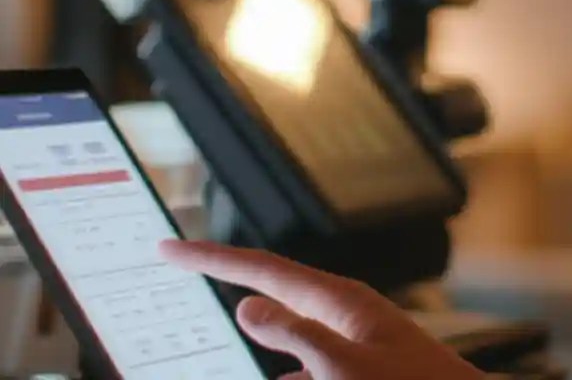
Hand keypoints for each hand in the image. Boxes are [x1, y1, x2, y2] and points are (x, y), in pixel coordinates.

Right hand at [159, 239, 483, 379]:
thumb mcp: (348, 367)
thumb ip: (298, 335)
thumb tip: (248, 306)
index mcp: (340, 302)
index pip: (263, 268)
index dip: (211, 257)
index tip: (168, 247)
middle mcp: (345, 314)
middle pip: (271, 288)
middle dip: (226, 277)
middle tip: (180, 263)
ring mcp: (353, 339)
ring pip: (286, 331)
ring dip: (250, 334)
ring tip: (212, 333)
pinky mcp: (361, 367)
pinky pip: (306, 364)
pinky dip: (281, 368)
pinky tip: (273, 377)